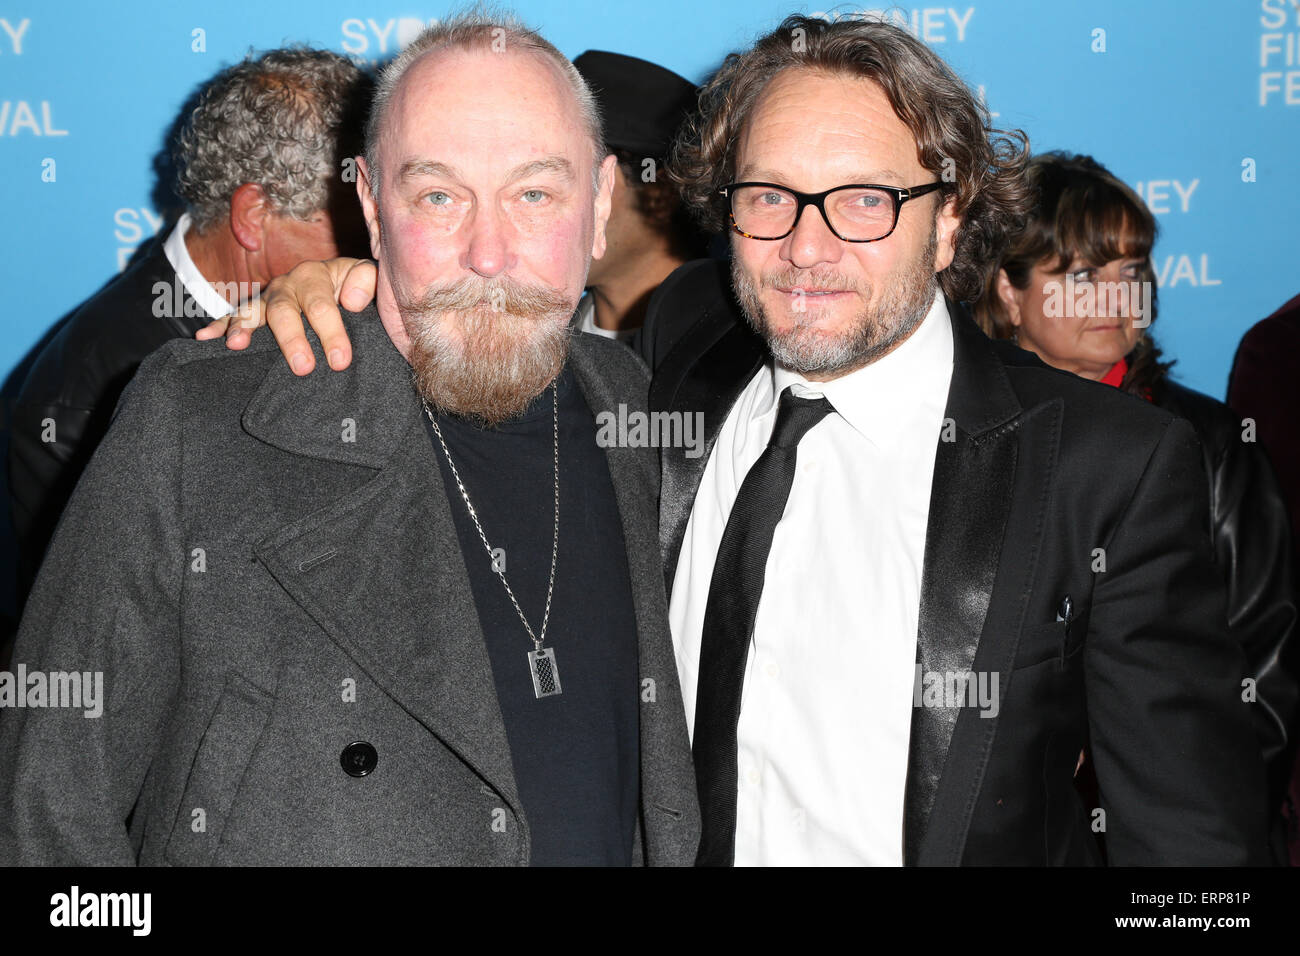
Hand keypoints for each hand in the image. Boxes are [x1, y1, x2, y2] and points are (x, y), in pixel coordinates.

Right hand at [195, 257, 377, 374]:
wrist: (338, 283)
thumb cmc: (354, 286)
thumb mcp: (366, 276)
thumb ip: (366, 280)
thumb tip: (352, 300)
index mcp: (315, 276)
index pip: (321, 305)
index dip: (331, 333)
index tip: (339, 360)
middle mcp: (286, 286)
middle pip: (283, 311)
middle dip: (291, 339)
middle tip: (302, 367)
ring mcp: (266, 299)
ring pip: (250, 312)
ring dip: (242, 328)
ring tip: (237, 345)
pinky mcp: (253, 312)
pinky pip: (230, 318)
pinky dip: (218, 328)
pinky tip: (205, 340)